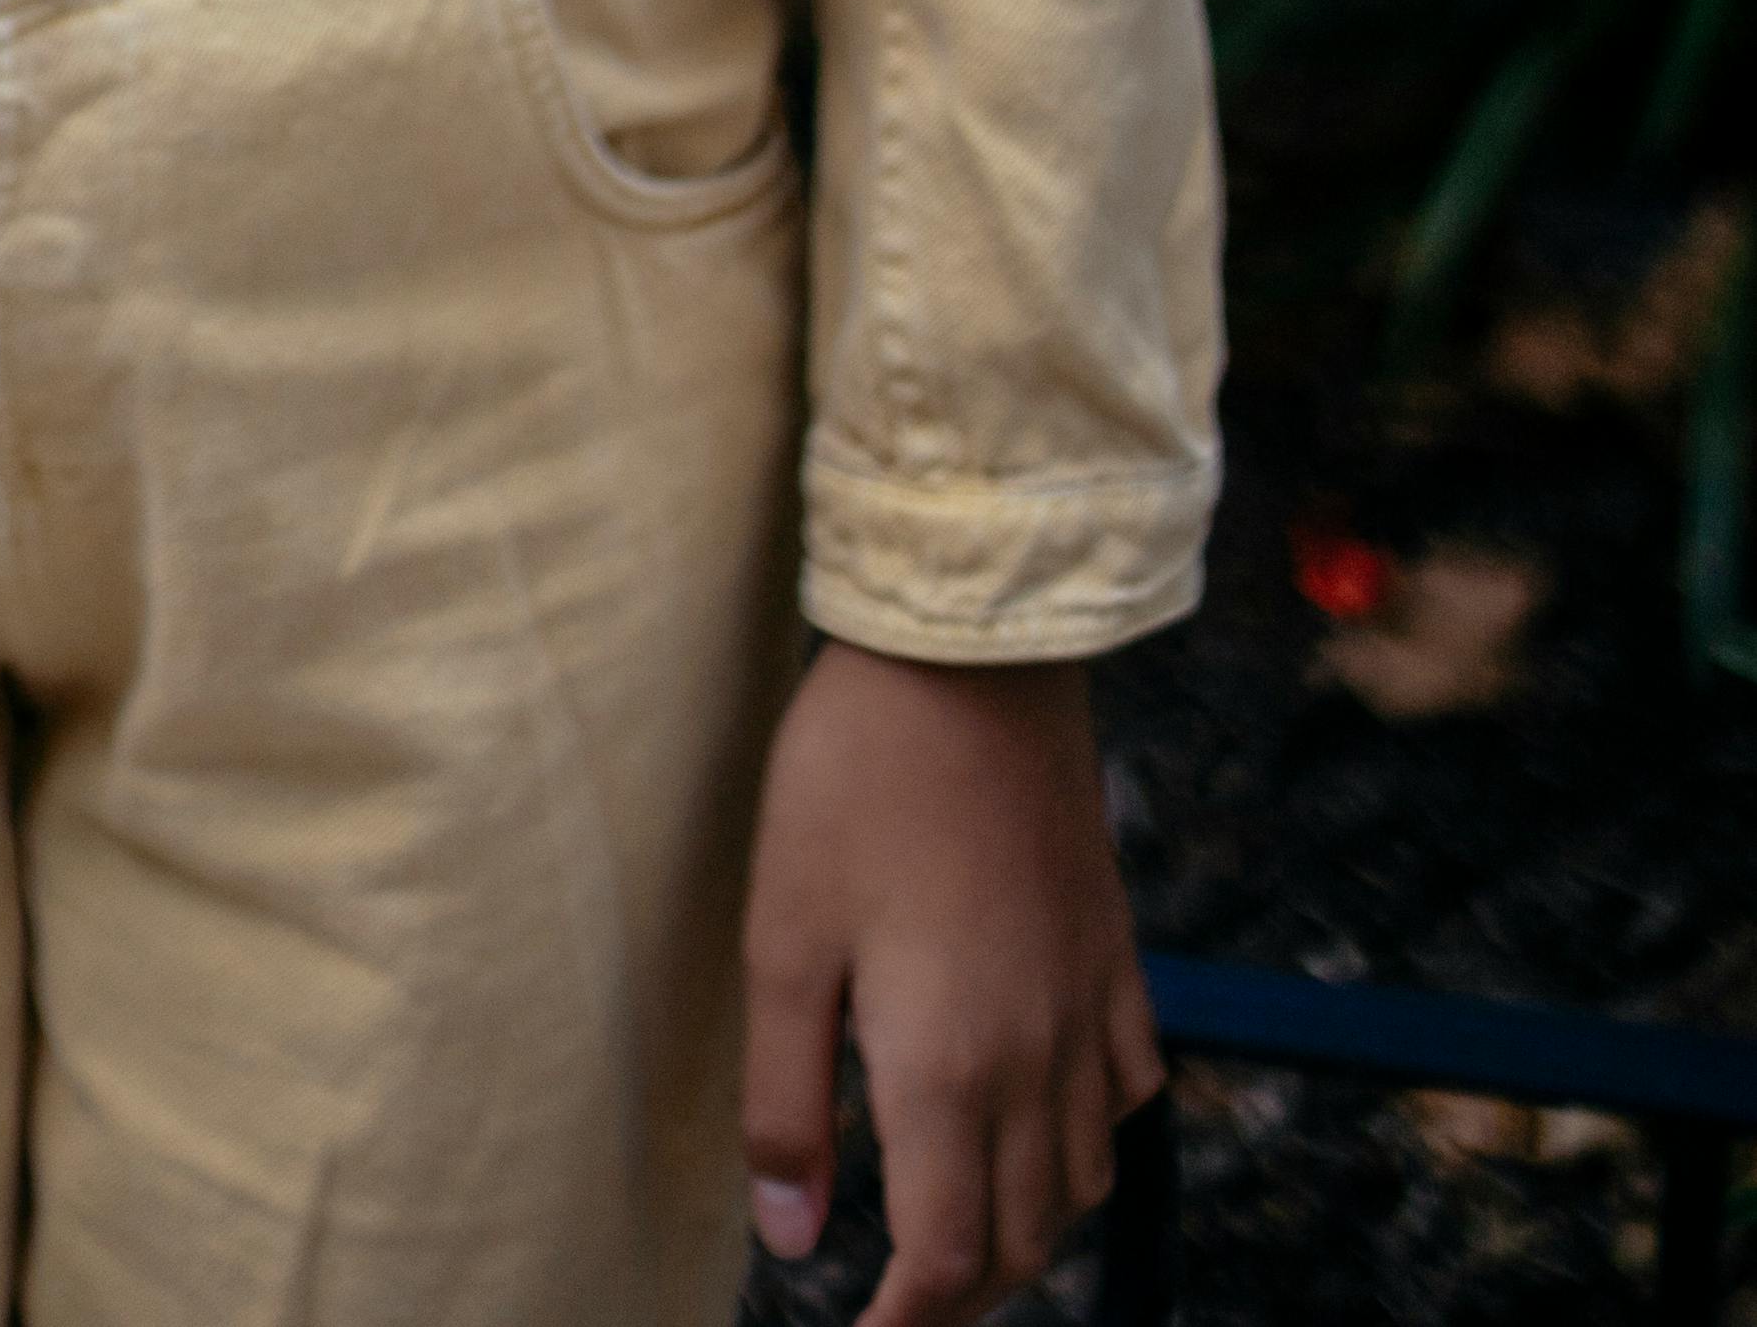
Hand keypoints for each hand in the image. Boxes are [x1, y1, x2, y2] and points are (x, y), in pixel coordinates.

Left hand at [740, 637, 1157, 1320]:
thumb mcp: (784, 938)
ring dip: (1027, 1230)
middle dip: (960, 1296)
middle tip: (897, 1303)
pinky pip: (1132, 1087)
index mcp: (948, 1070)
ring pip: (1085, 1179)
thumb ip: (789, 1100)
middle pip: (1021, 1239)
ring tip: (962, 1232)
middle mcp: (1037, 1061)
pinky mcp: (1114, 950)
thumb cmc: (856, 781)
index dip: (903, 1326)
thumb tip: (791, 1236)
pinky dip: (1094, 1139)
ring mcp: (1089, 1005)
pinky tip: (1050, 1121)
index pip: (944, 1260)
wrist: (972, 656)